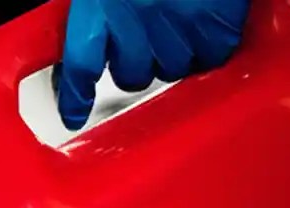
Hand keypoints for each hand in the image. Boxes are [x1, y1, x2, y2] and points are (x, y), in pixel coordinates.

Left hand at [57, 0, 250, 129]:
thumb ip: (102, 3)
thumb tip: (95, 35)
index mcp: (100, 1)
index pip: (80, 64)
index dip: (75, 95)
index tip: (73, 114)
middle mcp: (134, 17)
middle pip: (130, 76)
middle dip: (137, 65)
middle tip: (149, 40)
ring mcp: (177, 23)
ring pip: (173, 70)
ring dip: (177, 54)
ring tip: (184, 20)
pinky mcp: (216, 25)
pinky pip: (213, 56)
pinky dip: (213, 46)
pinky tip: (211, 22)